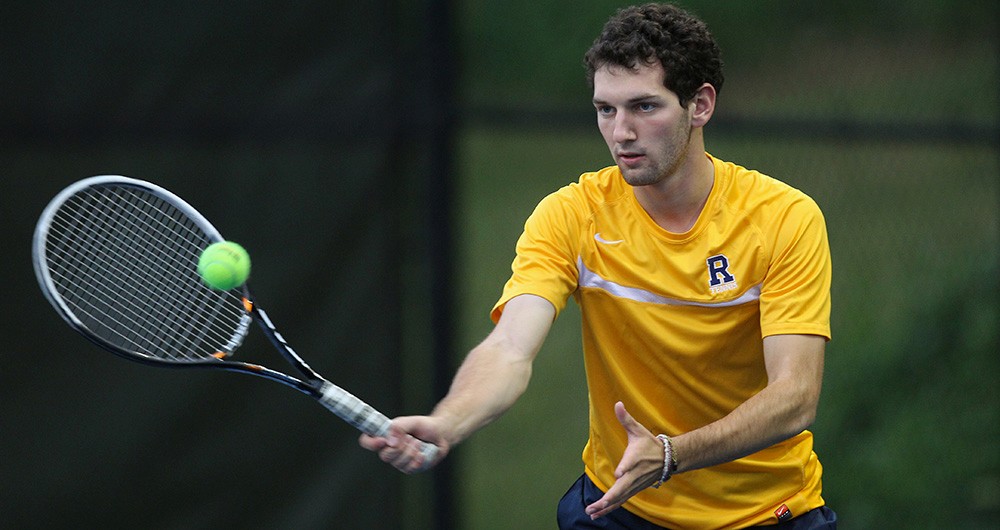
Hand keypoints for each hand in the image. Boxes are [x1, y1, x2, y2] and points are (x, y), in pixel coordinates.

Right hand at [358, 415, 449, 473]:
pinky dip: (418, 459)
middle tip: (411, 438)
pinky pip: (409, 468)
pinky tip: (423, 453)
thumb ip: (400, 427)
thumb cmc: (423, 426)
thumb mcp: (412, 422)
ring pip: (398, 463)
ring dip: (412, 451)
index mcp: (384, 436)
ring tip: (419, 442)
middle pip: (384, 456)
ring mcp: (398, 461)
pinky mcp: (409, 468)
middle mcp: (388, 450)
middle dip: (400, 447)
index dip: (371, 443)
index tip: (383, 440)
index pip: (367, 441)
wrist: (440, 434)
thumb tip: (390, 441)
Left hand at [584, 401, 663, 519]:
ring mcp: (634, 485)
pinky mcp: (633, 490)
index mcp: (636, 458)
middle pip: (622, 488)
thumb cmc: (649, 444)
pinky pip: (620, 501)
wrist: (667, 459)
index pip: (630, 463)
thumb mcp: (638, 430)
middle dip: (608, 498)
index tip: (618, 472)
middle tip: (594, 505)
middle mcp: (634, 475)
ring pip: (619, 498)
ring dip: (605, 507)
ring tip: (591, 512)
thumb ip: (625, 419)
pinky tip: (597, 514)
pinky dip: (609, 508)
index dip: (625, 467)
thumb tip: (617, 403)